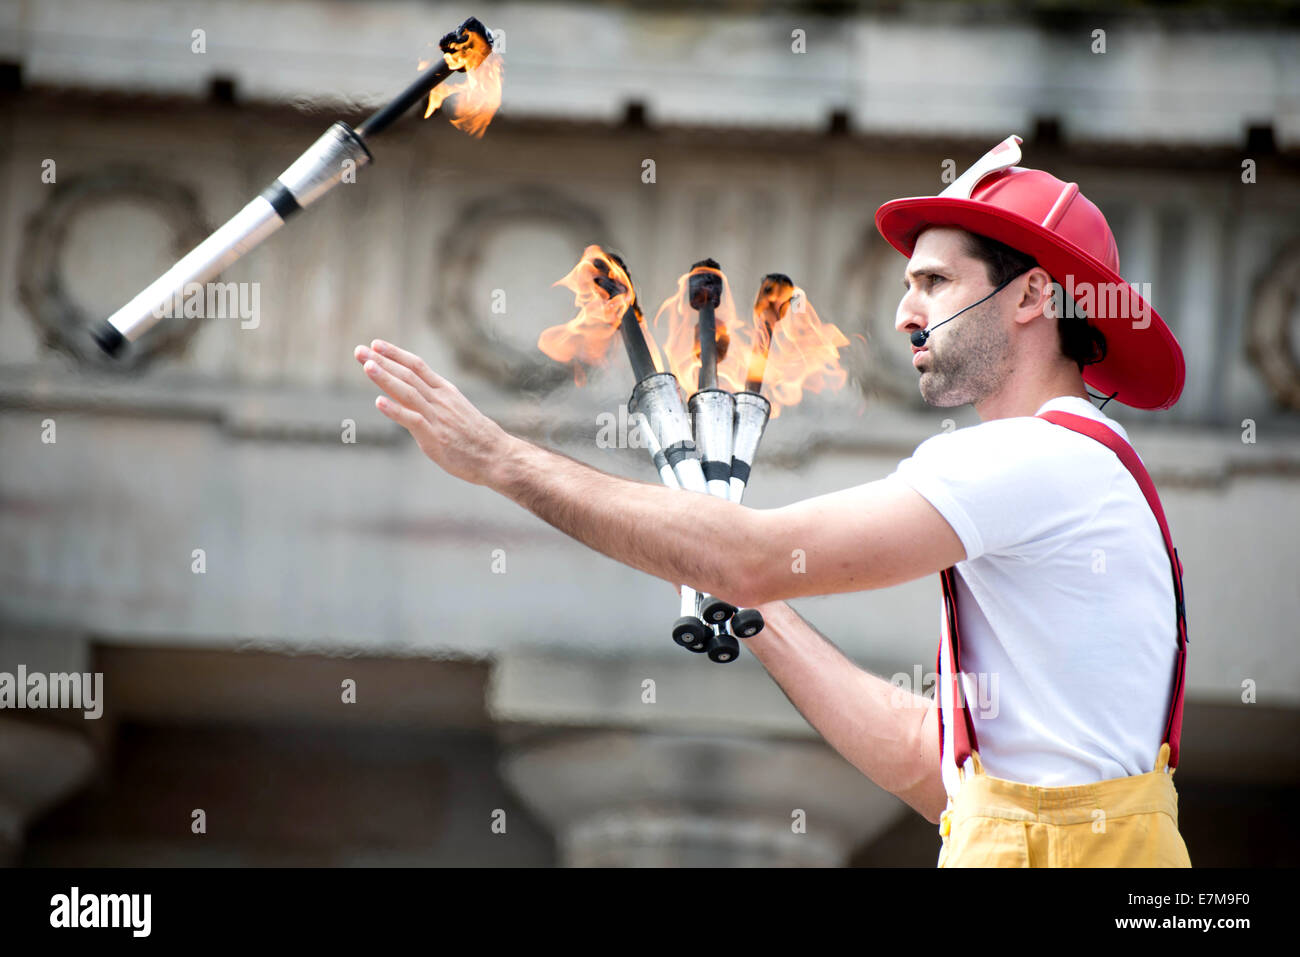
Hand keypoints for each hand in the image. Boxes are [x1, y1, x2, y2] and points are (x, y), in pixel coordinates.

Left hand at [354, 339, 512, 486]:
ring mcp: (437, 417)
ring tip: (367, 366)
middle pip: (408, 375)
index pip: (417, 366)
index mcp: (445, 391)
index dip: (395, 354)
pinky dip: (395, 411)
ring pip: (408, 393)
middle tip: (359, 351)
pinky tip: (378, 403)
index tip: (375, 344)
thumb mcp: (457, 411)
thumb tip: (415, 402)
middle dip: (382, 361)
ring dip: (386, 378)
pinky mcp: (435, 436)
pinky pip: (412, 420)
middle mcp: (440, 399)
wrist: (497, 456)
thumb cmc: (477, 437)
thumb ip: (435, 404)